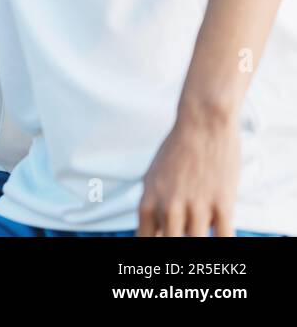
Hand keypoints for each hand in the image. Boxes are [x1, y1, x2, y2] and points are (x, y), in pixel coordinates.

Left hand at [137, 111, 240, 235]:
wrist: (202, 122)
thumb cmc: (179, 150)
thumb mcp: (156, 176)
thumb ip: (156, 205)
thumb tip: (157, 232)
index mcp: (149, 199)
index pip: (145, 238)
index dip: (153, 246)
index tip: (161, 246)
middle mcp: (169, 205)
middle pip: (170, 243)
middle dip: (176, 245)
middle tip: (185, 237)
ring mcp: (196, 205)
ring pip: (195, 242)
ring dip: (199, 240)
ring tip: (203, 231)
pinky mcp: (222, 202)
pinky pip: (223, 236)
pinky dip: (223, 242)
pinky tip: (222, 238)